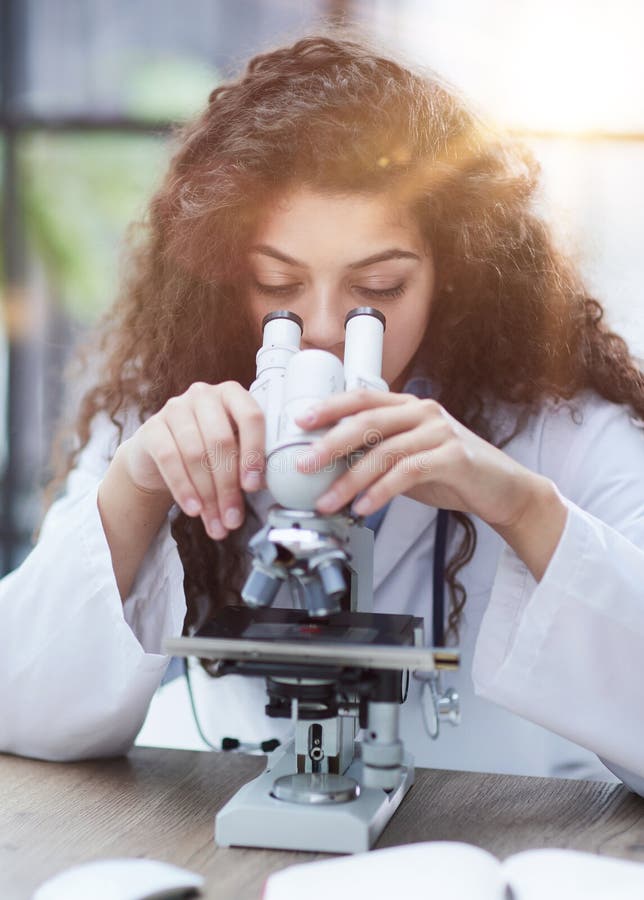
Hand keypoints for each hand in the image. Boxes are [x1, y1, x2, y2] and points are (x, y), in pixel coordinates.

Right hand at [119, 381, 265, 539]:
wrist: (159, 458)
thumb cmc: (206, 453)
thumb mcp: (231, 452)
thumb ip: (248, 463)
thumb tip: (265, 486)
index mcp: (232, 395)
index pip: (251, 417)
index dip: (254, 453)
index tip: (253, 486)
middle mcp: (204, 395)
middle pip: (221, 441)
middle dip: (228, 486)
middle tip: (233, 518)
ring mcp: (175, 408)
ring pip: (195, 454)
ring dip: (207, 495)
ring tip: (215, 523)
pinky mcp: (152, 428)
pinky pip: (169, 459)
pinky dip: (183, 488)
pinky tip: (193, 509)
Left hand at [293, 388, 542, 529]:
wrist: (503, 490)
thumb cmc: (451, 473)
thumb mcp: (408, 457)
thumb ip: (377, 453)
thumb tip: (331, 465)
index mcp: (409, 407)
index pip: (362, 398)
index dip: (329, 406)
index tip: (300, 420)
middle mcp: (423, 412)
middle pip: (367, 421)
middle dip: (330, 443)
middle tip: (303, 463)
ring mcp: (440, 432)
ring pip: (383, 452)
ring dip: (350, 480)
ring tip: (328, 501)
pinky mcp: (453, 457)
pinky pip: (407, 473)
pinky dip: (381, 492)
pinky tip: (364, 507)